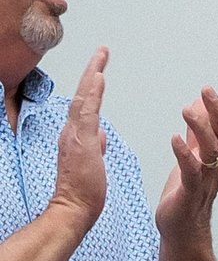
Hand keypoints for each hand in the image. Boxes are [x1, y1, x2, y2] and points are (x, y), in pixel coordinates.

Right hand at [48, 48, 108, 230]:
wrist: (73, 210)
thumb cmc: (84, 192)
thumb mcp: (93, 164)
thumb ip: (96, 146)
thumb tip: (101, 134)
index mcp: (77, 136)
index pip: (85, 104)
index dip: (92, 85)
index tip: (100, 68)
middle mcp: (72, 131)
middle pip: (82, 95)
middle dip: (92, 70)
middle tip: (102, 51)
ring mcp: (75, 135)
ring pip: (83, 98)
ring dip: (92, 74)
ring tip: (101, 55)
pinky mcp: (81, 141)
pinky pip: (87, 111)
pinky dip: (92, 93)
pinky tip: (98, 77)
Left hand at [155, 85, 217, 242]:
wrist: (182, 230)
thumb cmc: (186, 193)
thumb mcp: (192, 159)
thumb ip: (195, 134)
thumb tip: (196, 105)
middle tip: (207, 90)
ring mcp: (207, 180)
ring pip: (211, 151)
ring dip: (201, 128)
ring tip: (187, 109)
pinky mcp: (190, 192)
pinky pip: (190, 171)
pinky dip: (183, 154)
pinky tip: (174, 138)